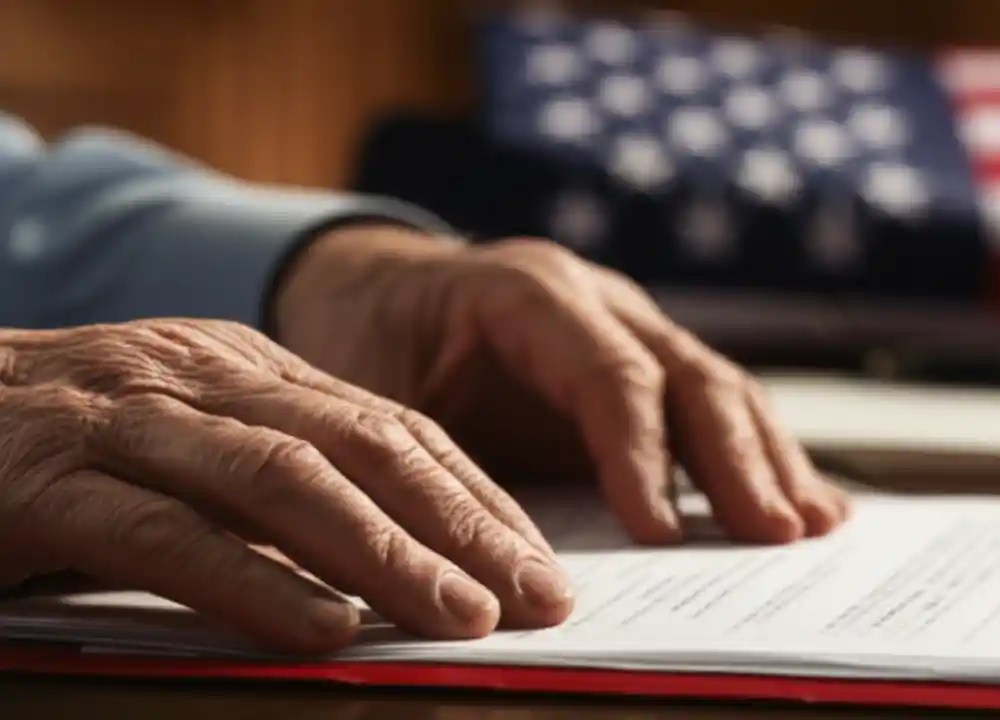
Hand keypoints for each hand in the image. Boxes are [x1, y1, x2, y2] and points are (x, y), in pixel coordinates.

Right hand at [0, 320, 572, 653]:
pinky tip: (321, 631)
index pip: (393, 426)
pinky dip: (254, 583)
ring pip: (282, 481)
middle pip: (363, 447)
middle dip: (463, 525)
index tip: (539, 562)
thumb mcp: (191, 442)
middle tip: (538, 596)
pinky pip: (169, 535)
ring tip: (462, 618)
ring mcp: (126, 420)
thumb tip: (399, 555)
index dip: (477, 495)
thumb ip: (279, 481)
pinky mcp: (50, 482)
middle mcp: (201, 376)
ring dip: (384, 553)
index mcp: (247, 365)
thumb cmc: (65, 448)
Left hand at [275, 226, 850, 544]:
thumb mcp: (377, 386)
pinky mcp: (647, 361)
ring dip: (770, 460)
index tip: (663, 536)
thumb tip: (498, 551)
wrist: (385, 290)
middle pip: (691, 376)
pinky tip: (809, 499)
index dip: (643, 455)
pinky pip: (715, 405)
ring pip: (721, 388)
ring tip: (815, 527)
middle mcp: (599, 299)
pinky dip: (762, 454)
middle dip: (736, 461)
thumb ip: (434, 452)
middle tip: (775, 536)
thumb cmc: (375, 340)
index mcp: (530, 293)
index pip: (610, 374)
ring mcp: (632, 323)